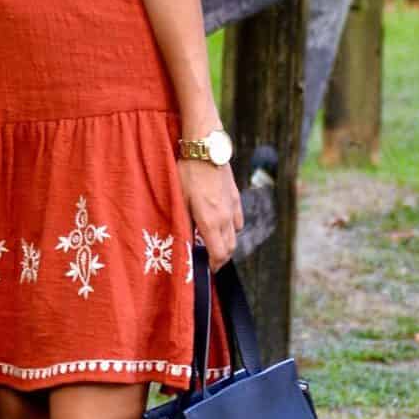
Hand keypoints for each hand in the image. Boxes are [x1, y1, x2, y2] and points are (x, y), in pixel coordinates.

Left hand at [176, 157, 243, 271]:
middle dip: (221, 259)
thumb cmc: (188, 173)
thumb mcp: (180, 199)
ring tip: (214, 245)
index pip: (218, 254)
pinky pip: (238, 221)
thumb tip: (187, 241)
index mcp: (210, 221)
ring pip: (235, 236)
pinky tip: (223, 226)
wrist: (206, 149)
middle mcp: (225, 218)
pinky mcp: (236, 197)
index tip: (207, 269)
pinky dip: (232, 229)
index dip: (214, 266)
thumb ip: (185, 223)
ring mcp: (232, 207)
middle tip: (210, 261)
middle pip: (229, 248)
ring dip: (226, 245)